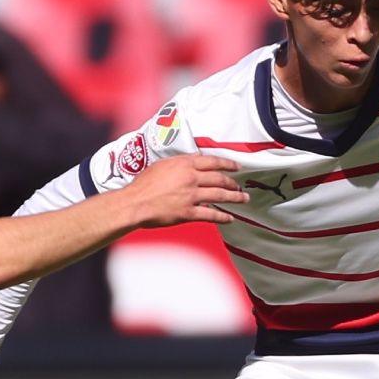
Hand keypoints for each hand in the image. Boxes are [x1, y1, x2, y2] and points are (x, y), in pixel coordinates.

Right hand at [123, 154, 245, 226]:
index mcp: (184, 164)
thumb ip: (180, 162)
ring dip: (234, 198)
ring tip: (243, 199)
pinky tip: (229, 218)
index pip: (212, 161)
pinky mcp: (188, 213)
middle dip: (233, 183)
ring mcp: (191, 196)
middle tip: (239, 186)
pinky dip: (222, 217)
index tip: (236, 167)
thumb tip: (194, 159)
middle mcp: (191, 178)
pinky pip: (210, 215)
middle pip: (219, 179)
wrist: (135, 203)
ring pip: (220, 196)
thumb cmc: (143, 185)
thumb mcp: (162, 165)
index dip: (227, 164)